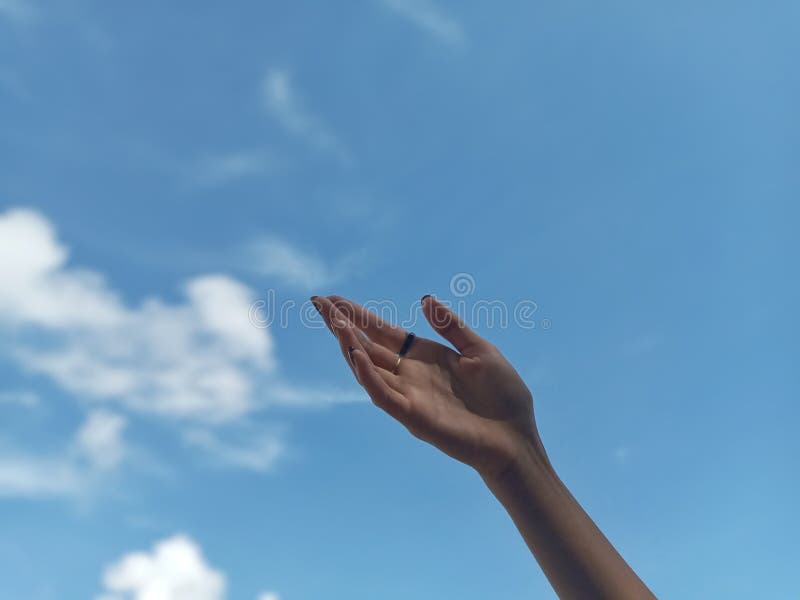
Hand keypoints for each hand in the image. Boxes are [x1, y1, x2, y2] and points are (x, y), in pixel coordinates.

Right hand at [313, 294, 544, 478]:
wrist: (516, 437)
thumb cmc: (504, 397)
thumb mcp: (480, 351)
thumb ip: (451, 327)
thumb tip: (424, 298)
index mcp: (423, 357)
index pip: (381, 332)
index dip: (357, 315)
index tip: (332, 298)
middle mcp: (409, 375)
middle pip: (366, 346)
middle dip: (341, 324)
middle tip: (317, 302)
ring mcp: (408, 396)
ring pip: (367, 368)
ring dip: (349, 345)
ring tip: (333, 322)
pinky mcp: (413, 417)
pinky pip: (383, 395)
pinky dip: (367, 376)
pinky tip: (356, 355)